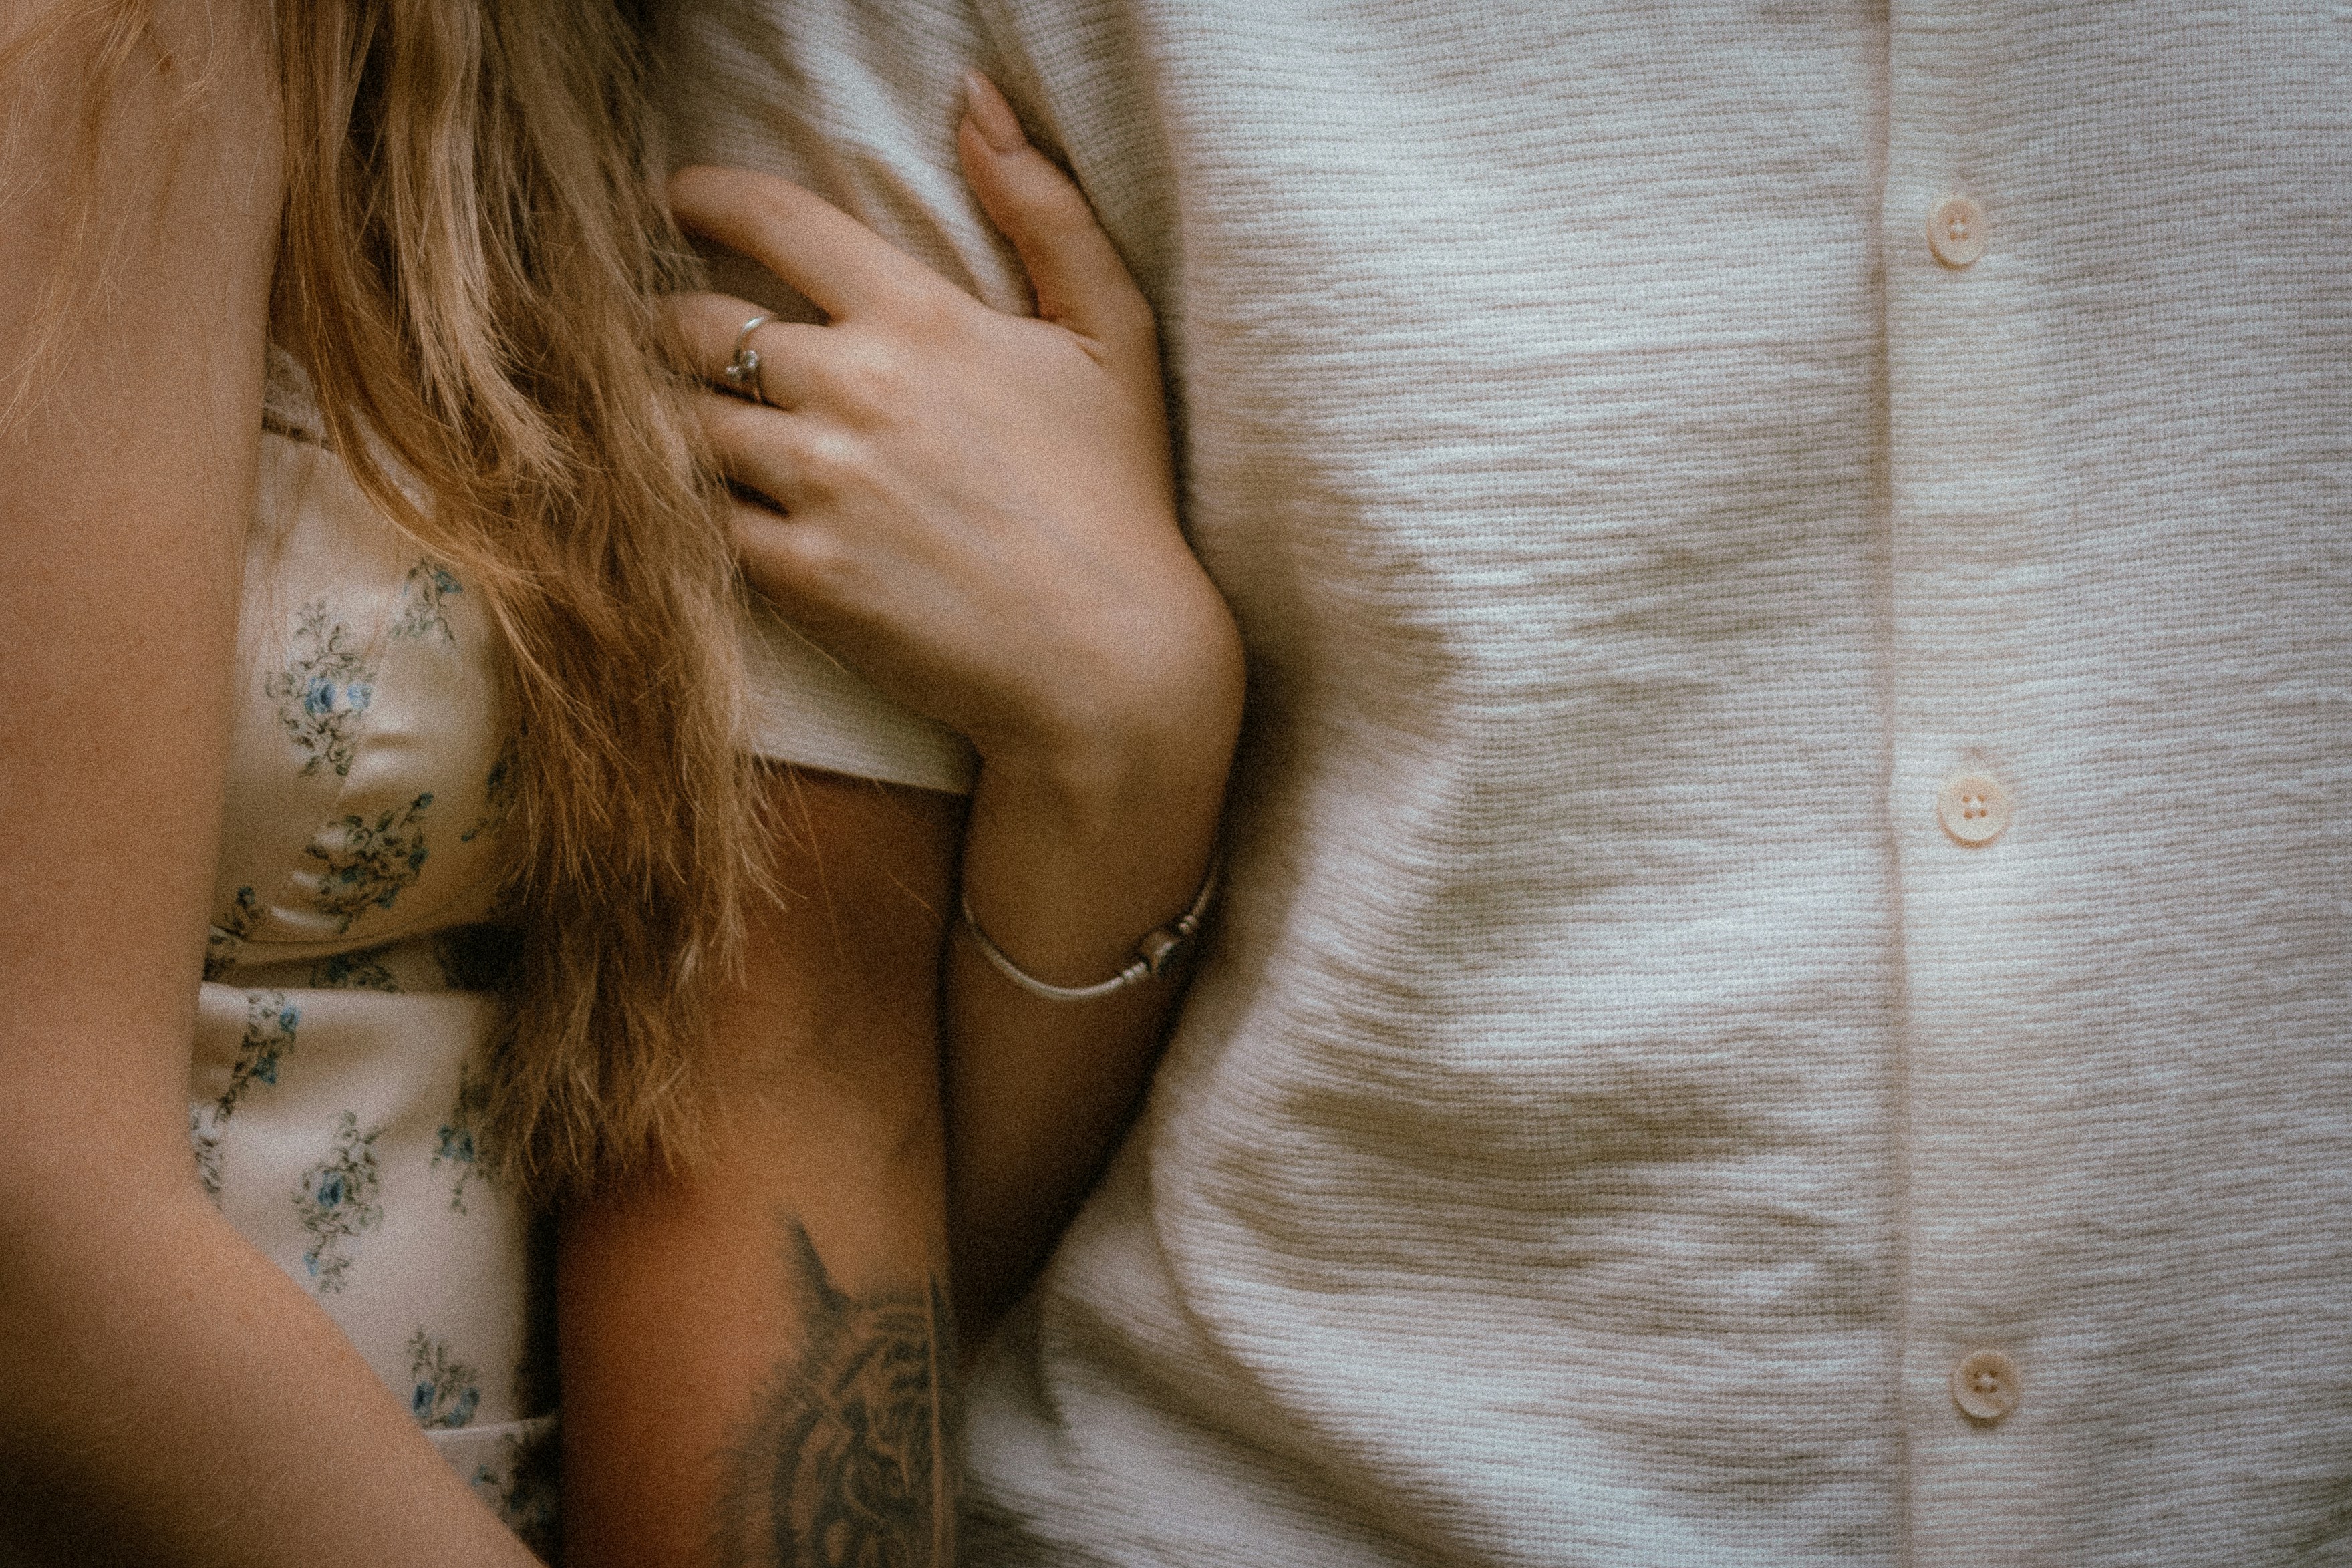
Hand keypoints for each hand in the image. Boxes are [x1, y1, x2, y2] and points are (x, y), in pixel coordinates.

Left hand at [667, 74, 1242, 795]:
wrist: (1109, 665)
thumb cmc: (1116, 498)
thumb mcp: (1110, 336)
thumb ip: (1045, 208)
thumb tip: (976, 100)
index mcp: (918, 318)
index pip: (770, 222)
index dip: (702, 199)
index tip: (674, 201)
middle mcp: (851, 389)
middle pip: (692, 325)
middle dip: (669, 323)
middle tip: (673, 337)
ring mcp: (816, 486)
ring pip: (680, 423)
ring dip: (675, 422)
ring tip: (687, 430)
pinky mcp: (797, 576)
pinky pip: (699, 520)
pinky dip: (696, 512)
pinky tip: (716, 512)